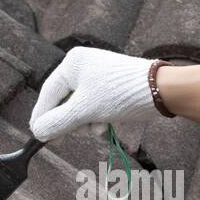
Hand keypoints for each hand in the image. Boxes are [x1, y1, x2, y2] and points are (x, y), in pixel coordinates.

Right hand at [29, 46, 159, 140]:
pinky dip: (102, 121)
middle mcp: (85, 67)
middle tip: (82, 132)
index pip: (48, 93)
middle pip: (66, 103)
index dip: (42, 116)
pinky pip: (99, 109)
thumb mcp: (83, 111)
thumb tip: (37, 131)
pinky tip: (110, 127)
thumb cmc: (119, 94)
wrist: (162, 90)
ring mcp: (101, 77)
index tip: (38, 136)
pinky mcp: (115, 89)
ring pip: (83, 109)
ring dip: (90, 124)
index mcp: (72, 63)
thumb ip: (58, 122)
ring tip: (102, 128)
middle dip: (75, 122)